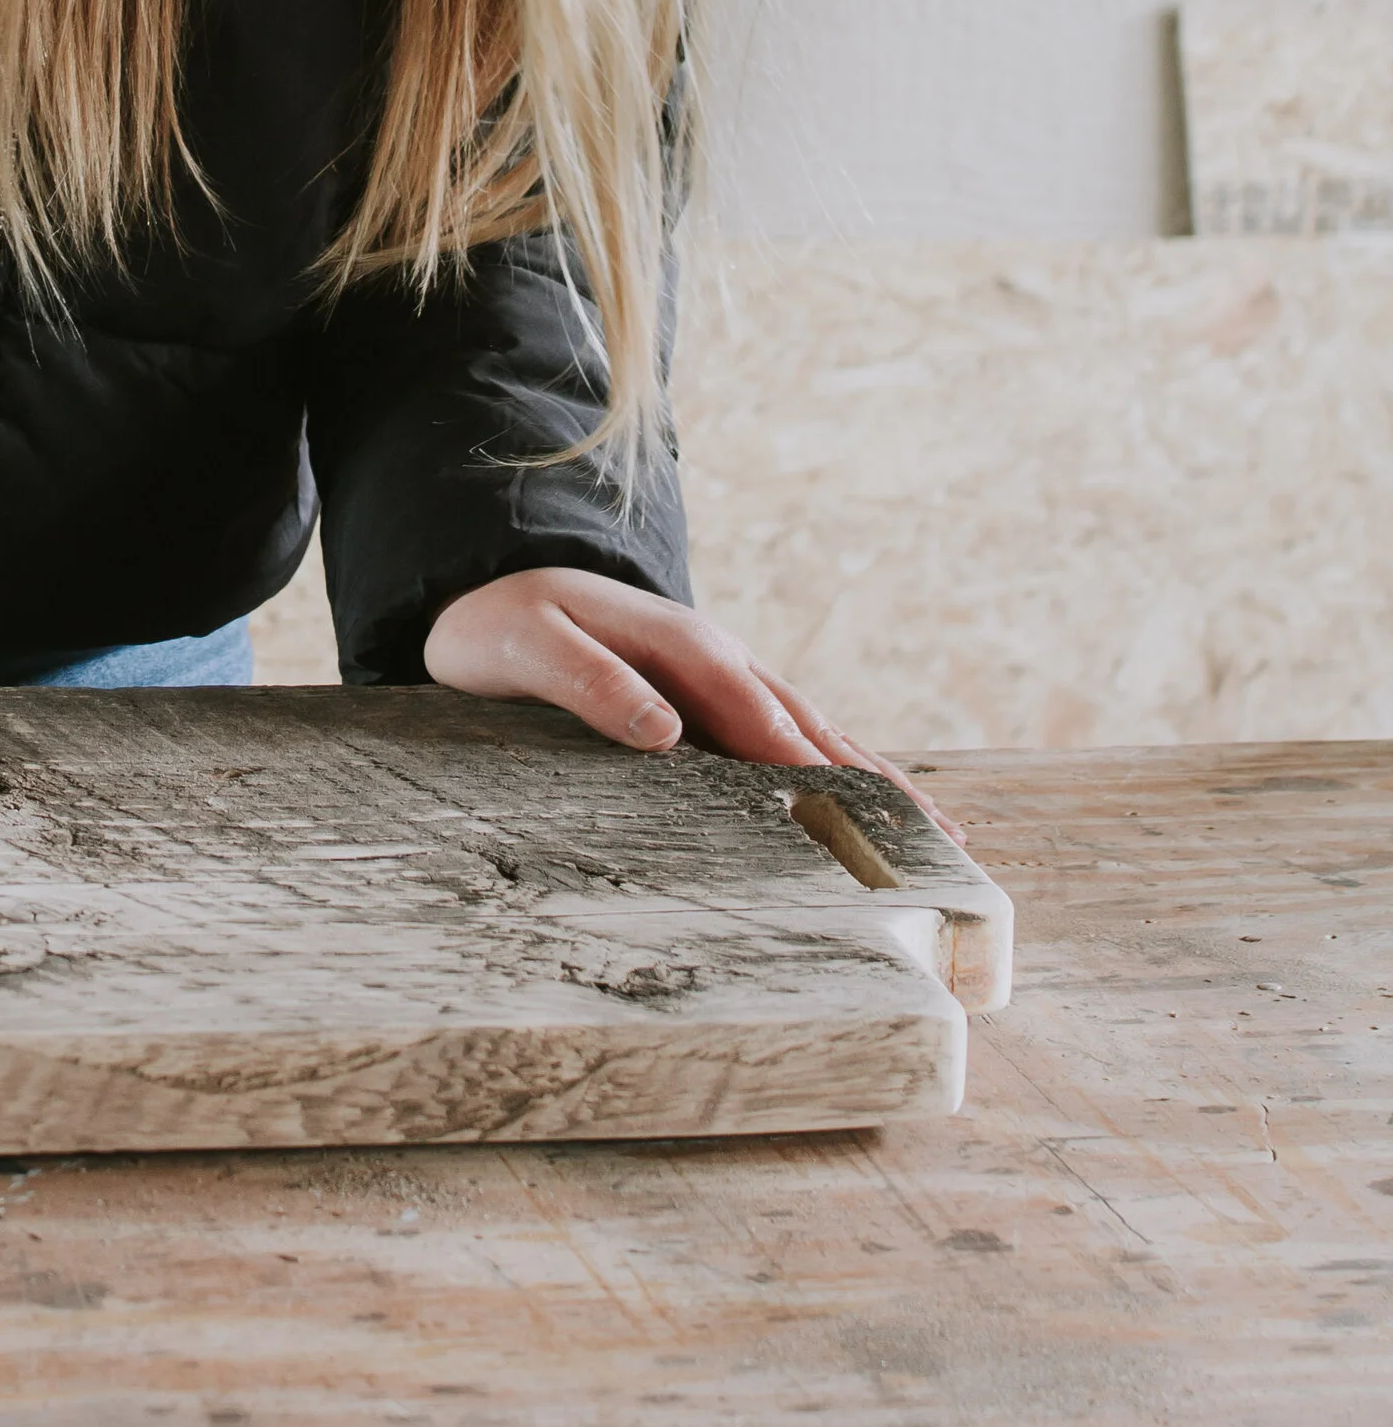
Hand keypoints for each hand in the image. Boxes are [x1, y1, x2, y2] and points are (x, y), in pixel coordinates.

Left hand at [422, 566, 960, 840]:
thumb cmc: (500, 626)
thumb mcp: (528, 646)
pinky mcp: (710, 697)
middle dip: (873, 781)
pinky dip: (834, 768)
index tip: (851, 819)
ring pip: (810, 731)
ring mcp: (720, 677)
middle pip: (809, 725)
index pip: (755, 716)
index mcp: (682, 647)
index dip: (804, 766)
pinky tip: (864, 802)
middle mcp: (717, 659)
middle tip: (940, 839)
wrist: (486, 588)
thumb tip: (666, 732)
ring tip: (938, 829)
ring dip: (871, 778)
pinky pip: (784, 735)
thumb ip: (590, 683)